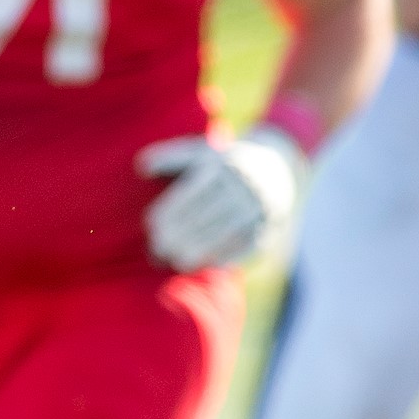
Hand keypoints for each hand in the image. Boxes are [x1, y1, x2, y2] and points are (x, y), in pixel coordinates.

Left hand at [138, 127, 306, 270]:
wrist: (278, 166)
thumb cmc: (225, 161)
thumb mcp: (200, 152)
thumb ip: (170, 158)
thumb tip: (140, 167)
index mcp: (223, 166)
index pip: (192, 194)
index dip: (170, 212)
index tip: (150, 227)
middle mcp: (245, 187)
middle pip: (206, 217)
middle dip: (179, 236)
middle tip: (156, 252)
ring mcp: (260, 209)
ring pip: (225, 235)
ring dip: (199, 251)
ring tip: (175, 262)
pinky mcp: (270, 228)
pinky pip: (247, 248)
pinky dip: (226, 258)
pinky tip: (205, 266)